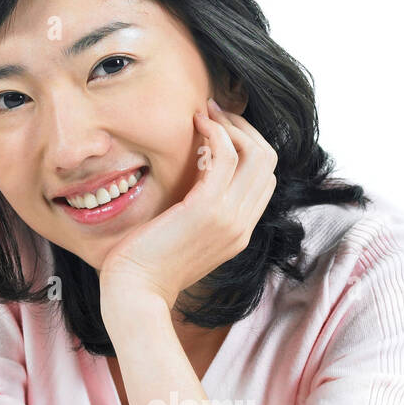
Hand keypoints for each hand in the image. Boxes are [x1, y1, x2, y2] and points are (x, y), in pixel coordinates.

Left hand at [99, 99, 276, 328]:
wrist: (135, 292)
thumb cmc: (147, 264)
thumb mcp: (183, 237)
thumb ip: (198, 213)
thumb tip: (195, 180)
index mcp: (239, 232)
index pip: (265, 179)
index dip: (248, 147)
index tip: (220, 129)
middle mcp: (242, 224)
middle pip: (268, 161)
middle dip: (245, 129)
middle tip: (215, 112)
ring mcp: (230, 217)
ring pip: (255, 154)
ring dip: (231, 125)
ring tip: (204, 113)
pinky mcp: (208, 209)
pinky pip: (227, 157)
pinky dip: (215, 134)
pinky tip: (196, 127)